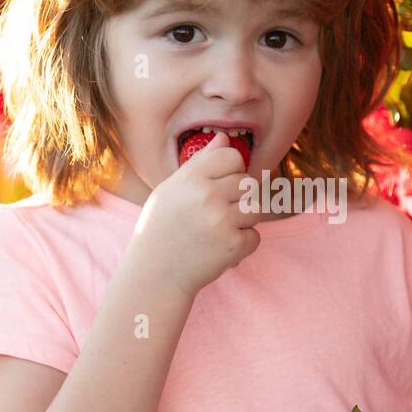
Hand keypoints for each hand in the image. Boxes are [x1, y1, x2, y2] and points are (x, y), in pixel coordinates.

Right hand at [132, 131, 261, 296]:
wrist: (155, 273)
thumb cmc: (162, 227)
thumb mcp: (172, 188)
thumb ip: (200, 162)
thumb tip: (224, 137)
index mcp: (191, 178)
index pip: (233, 157)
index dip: (230, 172)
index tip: (218, 187)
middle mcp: (207, 196)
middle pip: (247, 183)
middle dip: (236, 198)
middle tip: (214, 215)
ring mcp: (221, 221)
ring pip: (255, 209)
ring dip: (242, 221)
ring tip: (219, 229)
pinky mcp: (233, 246)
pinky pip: (255, 236)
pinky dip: (242, 244)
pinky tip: (220, 247)